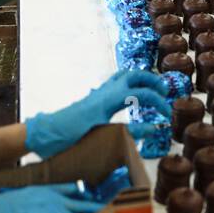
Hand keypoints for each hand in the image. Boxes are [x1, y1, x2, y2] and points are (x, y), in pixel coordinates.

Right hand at [0, 185, 105, 212]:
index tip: (96, 197)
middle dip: (98, 206)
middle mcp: (54, 199)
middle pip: (83, 202)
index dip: (86, 194)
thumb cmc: (0, 208)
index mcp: (46, 190)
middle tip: (115, 207)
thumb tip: (42, 208)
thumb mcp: (22, 197)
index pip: (73, 189)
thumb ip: (37, 200)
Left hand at [24, 69, 169, 158]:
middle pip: (135, 75)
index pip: (143, 94)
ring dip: (140, 79)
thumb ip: (130, 131)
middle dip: (153, 81)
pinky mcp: (94, 98)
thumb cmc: (71, 136)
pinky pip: (115, 83)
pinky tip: (130, 97)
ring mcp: (99, 92)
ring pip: (124, 76)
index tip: (166, 116)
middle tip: (165, 93)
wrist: (47, 134)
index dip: (159, 103)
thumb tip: (154, 128)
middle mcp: (106, 91)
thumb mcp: (103, 136)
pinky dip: (128, 85)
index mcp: (111, 98)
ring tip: (151, 90)